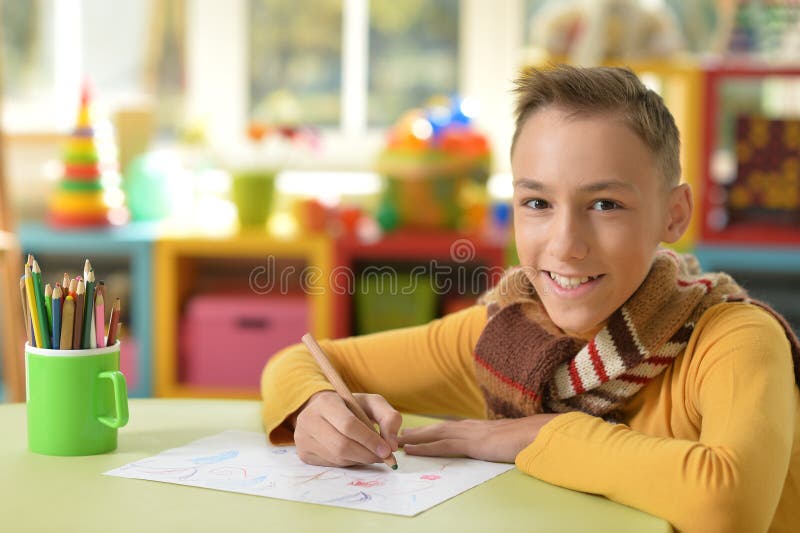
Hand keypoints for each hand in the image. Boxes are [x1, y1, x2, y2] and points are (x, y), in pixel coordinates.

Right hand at [291, 390, 401, 466]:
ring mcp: (303, 438)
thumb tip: (392, 445)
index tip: (387, 450)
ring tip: (371, 453)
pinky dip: (349, 463)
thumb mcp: (372, 404)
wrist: (323, 412)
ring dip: (360, 460)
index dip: (369, 440)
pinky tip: (355, 454)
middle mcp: (309, 419)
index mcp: (325, 402)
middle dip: (367, 454)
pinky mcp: (303, 454)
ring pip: (337, 458)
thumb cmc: (351, 407)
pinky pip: (331, 465)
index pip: (348, 425)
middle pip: (342, 445)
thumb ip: (389, 417)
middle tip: (383, 457)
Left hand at [398, 414, 559, 462]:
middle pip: (439, 428)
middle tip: (401, 434)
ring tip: (399, 441)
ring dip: (416, 438)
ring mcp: (470, 433)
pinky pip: (441, 445)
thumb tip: (498, 447)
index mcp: (480, 427)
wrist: (538, 434)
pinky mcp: (470, 443)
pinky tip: (412, 450)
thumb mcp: (510, 441)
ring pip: (435, 435)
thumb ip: (499, 443)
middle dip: (420, 431)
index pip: (452, 428)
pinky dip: (424, 447)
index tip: (422, 433)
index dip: (436, 431)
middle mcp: (471, 426)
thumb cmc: (529, 439)